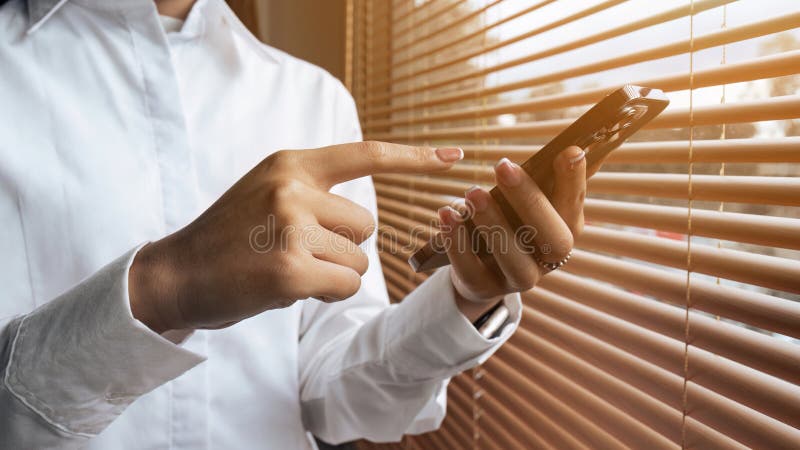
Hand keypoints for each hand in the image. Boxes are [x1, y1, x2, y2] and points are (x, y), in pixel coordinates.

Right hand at [129, 142, 462, 332]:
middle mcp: (293, 188)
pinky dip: (326, 293)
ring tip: (284, 268)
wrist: (175, 273)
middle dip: (342, 246)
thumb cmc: (228, 238)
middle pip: (367, 226)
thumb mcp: (266, 192)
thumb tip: (368, 219)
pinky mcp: (289, 270)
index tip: (455, 158)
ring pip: (357, 260)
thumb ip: (313, 192)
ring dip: (332, 273)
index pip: (365, 154)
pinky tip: (287, 288)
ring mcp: (290, 227)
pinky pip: (344, 286)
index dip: (413, 157)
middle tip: (295, 252)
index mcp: (291, 164)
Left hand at [440, 146, 586, 320]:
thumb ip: (540, 180)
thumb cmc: (508, 222)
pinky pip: (471, 268)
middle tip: (503, 165)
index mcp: (565, 232)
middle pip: (552, 238)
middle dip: (529, 200)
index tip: (568, 152)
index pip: (575, 207)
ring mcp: (517, 279)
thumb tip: (562, 146)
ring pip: (514, 259)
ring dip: (493, 223)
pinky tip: (446, 214)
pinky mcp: (484, 288)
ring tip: (472, 192)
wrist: (480, 269)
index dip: (574, 182)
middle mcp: (548, 261)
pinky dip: (456, 240)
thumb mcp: (524, 202)